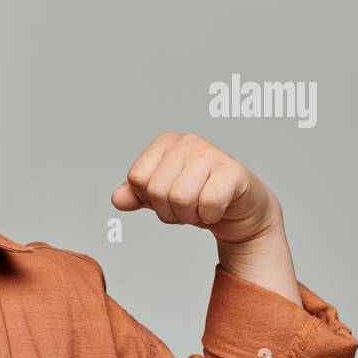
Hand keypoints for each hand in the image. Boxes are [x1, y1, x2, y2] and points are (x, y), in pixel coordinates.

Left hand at [110, 132, 302, 305]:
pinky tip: (218, 208)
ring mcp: (211, 153)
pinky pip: (207, 203)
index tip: (169, 197)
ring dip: (190, 215)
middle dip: (171, 211)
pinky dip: (210, 215)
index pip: (136, 179)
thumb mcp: (160, 197)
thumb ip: (136, 195)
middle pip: (157, 191)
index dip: (150, 199)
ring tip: (202, 207)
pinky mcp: (233, 171)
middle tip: (190, 206)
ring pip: (180, 198)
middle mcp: (187, 141)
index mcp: (165, 142)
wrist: (240, 209)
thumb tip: (117, 198)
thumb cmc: (199, 197)